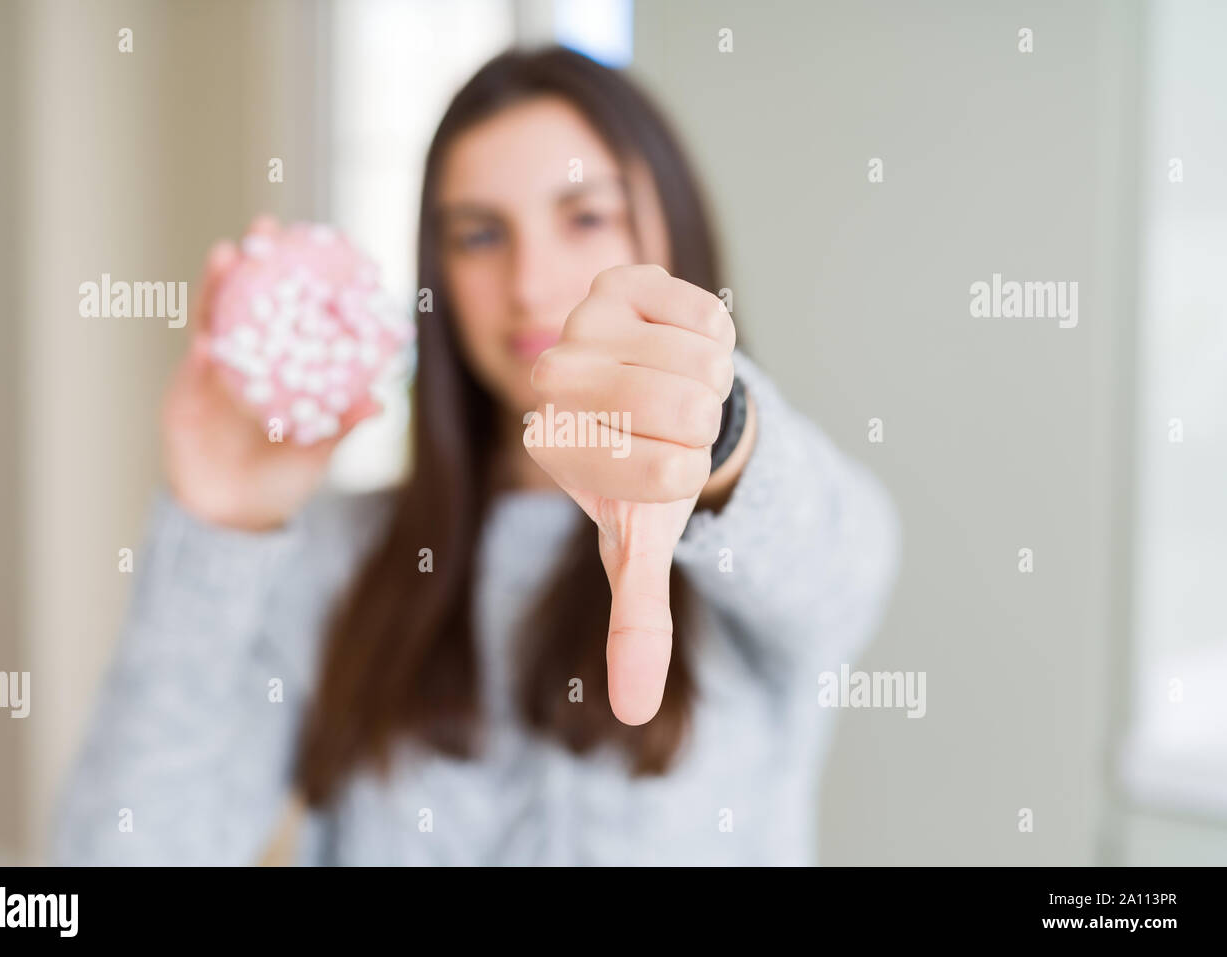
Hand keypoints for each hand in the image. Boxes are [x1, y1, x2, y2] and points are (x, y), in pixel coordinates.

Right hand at [161, 216, 380, 531]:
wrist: (232, 514)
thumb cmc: (283, 477)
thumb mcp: (318, 450)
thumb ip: (340, 425)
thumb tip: (379, 402)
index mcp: (282, 364)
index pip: (293, 312)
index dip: (302, 277)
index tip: (318, 241)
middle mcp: (249, 357)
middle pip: (250, 298)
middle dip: (255, 258)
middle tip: (266, 226)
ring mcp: (214, 370)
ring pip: (215, 318)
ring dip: (218, 286)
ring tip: (226, 255)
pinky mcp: (186, 392)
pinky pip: (193, 367)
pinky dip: (201, 351)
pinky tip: (208, 340)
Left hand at [524, 264, 735, 724]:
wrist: (652, 406)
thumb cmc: (644, 477)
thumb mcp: (640, 549)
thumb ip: (635, 626)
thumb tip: (635, 712)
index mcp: (554, 448)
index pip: (667, 471)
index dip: (688, 473)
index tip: (659, 467)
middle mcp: (552, 380)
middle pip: (685, 409)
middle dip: (702, 426)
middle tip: (674, 425)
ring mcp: (582, 322)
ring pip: (701, 362)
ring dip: (710, 382)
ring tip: (675, 387)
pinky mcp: (621, 279)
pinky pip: (705, 313)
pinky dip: (713, 336)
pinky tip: (677, 345)